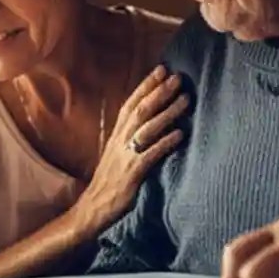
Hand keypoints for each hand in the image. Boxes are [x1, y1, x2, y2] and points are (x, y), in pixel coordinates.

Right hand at [73, 64, 187, 232]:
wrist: (93, 208)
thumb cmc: (109, 181)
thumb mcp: (117, 153)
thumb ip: (130, 137)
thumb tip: (149, 121)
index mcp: (116, 134)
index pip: (131, 103)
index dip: (146, 85)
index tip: (162, 69)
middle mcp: (120, 141)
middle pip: (140, 110)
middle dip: (159, 92)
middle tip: (177, 77)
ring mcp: (126, 156)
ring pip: (147, 128)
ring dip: (168, 112)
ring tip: (186, 100)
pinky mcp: (133, 173)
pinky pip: (151, 154)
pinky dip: (166, 142)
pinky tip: (180, 134)